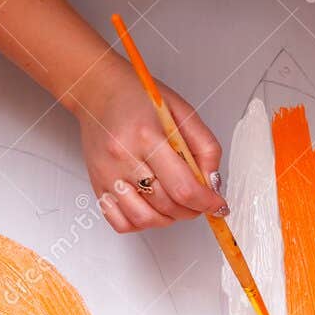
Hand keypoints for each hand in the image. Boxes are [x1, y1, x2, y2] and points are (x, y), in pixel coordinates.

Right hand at [74, 59, 227, 231]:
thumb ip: (205, 148)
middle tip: (198, 200)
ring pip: (144, 219)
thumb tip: (212, 184)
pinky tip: (151, 208)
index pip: (183, 187)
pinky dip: (141, 223)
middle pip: (166, 206)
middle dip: (191, 210)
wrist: (100, 91)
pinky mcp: (97, 185)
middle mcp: (123, 157)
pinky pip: (120, 222)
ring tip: (175, 203)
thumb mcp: (183, 112)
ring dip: (168, 219)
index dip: (206, 202)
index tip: (216, 204)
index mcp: (147, 136)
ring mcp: (107, 174)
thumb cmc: (139, 98)